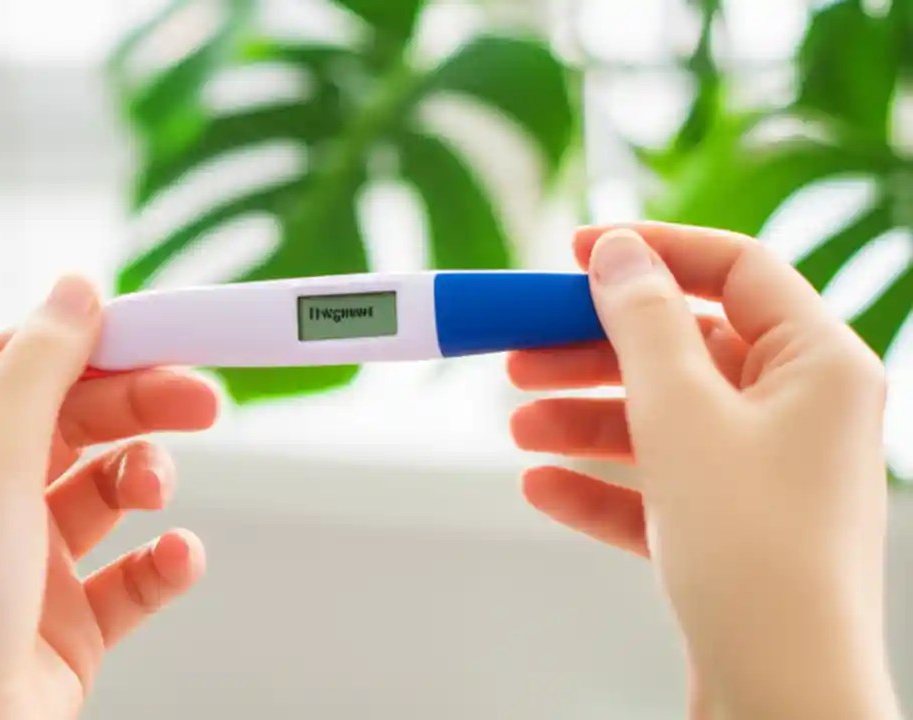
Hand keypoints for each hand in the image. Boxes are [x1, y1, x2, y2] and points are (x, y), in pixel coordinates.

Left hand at [0, 276, 218, 718]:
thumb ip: (42, 365)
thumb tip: (76, 287)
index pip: (19, 366)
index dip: (89, 341)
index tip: (159, 326)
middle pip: (75, 422)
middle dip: (140, 406)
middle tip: (205, 396)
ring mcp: (22, 560)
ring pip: (106, 491)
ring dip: (145, 480)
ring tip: (158, 492)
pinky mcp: (66, 618)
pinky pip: (130, 572)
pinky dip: (161, 560)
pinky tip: (175, 555)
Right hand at [508, 224, 901, 718]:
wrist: (778, 695)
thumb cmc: (755, 554)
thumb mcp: (682, 415)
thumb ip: (642, 323)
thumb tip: (617, 252)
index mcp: (819, 364)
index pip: (737, 269)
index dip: (653, 252)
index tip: (575, 253)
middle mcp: (801, 412)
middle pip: (685, 348)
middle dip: (595, 352)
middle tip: (521, 355)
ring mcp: (767, 474)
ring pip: (664, 419)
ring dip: (586, 419)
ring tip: (520, 427)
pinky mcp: (733, 529)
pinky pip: (658, 486)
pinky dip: (601, 483)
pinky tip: (542, 487)